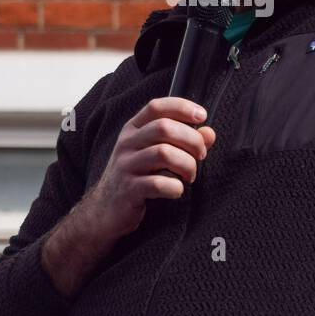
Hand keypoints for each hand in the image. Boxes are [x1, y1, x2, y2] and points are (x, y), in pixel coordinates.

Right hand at [83, 97, 216, 239]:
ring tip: (190, 175)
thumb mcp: (155, 153)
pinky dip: (175, 187)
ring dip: (187, 164)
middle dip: (191, 140)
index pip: (156, 107)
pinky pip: (157, 183)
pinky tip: (176, 190)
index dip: (181, 107)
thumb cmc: (136, 176)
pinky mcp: (128, 189)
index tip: (201, 116)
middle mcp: (127, 143)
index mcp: (133, 129)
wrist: (105, 209)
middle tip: (200, 155)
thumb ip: (184, 141)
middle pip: (164, 127)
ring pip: (163, 153)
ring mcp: (126, 166)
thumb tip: (209, 133)